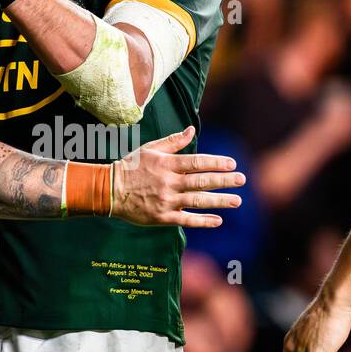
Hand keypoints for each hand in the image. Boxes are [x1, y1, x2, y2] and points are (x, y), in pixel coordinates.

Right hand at [109, 127, 243, 228]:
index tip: (232, 164)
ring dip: (219, 201)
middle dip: (224, 181)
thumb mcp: (150, 149)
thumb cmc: (131, 167)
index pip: (197, 162)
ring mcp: (166, 201)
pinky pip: (186, 220)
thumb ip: (173, 142)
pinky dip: (202, 221)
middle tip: (241, 180)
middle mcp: (168, 182)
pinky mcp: (161, 217)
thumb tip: (191, 130)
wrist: (109, 190)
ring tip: (237, 201)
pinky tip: (217, 220)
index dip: (216, 163)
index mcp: (166, 164)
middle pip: (201, 181)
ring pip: (197, 201)